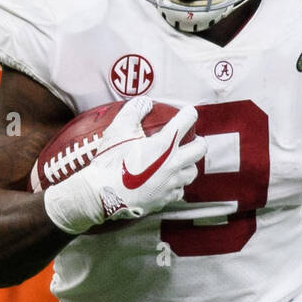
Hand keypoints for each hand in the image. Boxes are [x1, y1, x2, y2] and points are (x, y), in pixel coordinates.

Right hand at [44, 99, 207, 234]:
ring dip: (188, 165)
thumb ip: (134, 110)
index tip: (188, 113)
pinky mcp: (165, 199)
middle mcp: (173, 164)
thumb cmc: (110, 160)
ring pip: (191, 173)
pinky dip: (176, 184)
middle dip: (199, 142)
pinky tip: (168, 181)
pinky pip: (179, 191)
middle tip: (193, 140)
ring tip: (180, 161)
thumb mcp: (118, 129)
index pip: (187, 121)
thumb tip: (146, 102)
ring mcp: (171, 184)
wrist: (102, 194)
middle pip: (200, 150)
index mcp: (164, 144)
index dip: (189, 114)